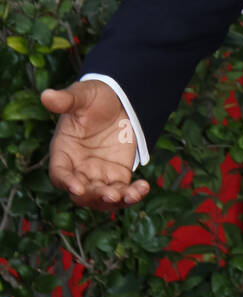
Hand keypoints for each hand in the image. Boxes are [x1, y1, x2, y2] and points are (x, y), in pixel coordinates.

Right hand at [41, 80, 150, 210]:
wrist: (120, 99)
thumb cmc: (94, 97)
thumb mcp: (81, 95)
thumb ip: (66, 100)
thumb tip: (46, 96)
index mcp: (64, 152)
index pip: (59, 173)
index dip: (66, 182)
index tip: (77, 188)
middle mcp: (78, 169)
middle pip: (81, 193)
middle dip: (94, 197)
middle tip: (110, 194)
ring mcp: (98, 175)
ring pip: (102, 197)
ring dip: (115, 201)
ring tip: (132, 195)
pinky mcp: (118, 176)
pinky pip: (123, 192)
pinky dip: (133, 194)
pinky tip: (144, 188)